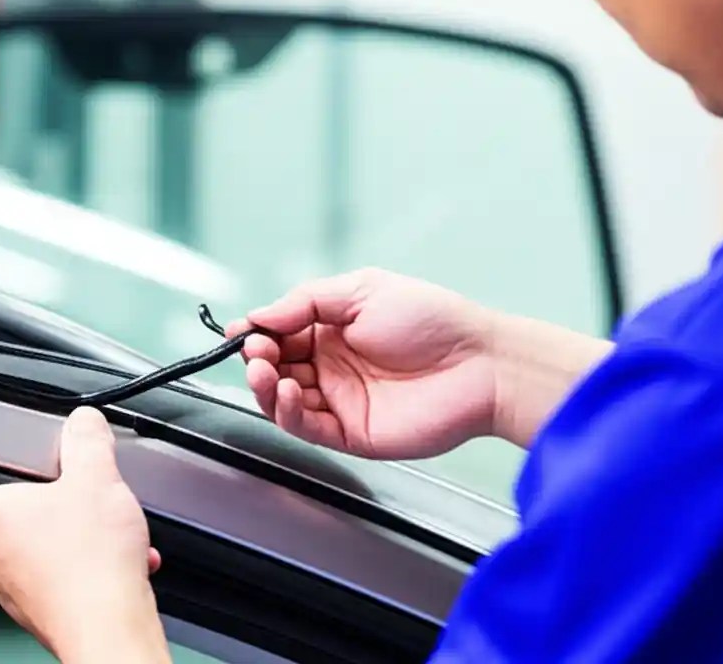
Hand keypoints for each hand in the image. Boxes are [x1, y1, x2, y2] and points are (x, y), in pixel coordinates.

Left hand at [0, 408, 169, 663]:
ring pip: (30, 558)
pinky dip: (86, 570)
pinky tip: (121, 561)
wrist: (111, 626)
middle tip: (61, 499)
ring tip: (100, 531)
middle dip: (30, 514)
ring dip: (63, 543)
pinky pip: (59, 583)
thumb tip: (83, 422)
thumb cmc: (90, 560)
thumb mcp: (96, 479)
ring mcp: (17, 594)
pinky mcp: (47, 616)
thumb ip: (86, 443)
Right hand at [229, 268, 497, 459]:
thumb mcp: (362, 290)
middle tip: (255, 351)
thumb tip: (259, 314)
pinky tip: (284, 392)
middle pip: (276, 368)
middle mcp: (333, 366)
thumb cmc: (432, 320)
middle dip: (257, 359)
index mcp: (334, 330)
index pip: (280, 334)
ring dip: (264, 386)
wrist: (480, 365)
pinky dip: (286, 412)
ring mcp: (340, 401)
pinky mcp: (351, 433)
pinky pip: (306, 427)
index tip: (242, 331)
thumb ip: (305, 301)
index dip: (258, 333)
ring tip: (264, 370)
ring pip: (283, 400)